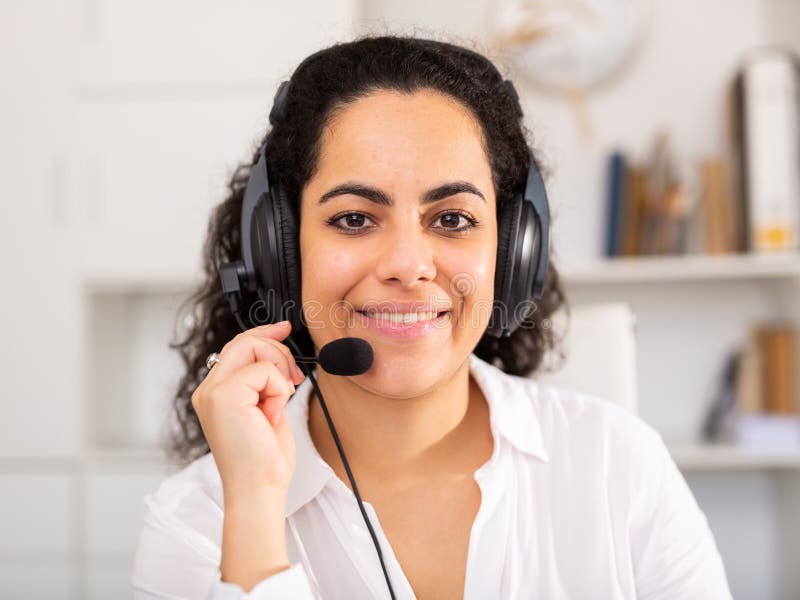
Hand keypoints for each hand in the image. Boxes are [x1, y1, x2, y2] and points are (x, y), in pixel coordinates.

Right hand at [191, 321, 305, 496]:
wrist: (259, 489)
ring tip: (280, 401)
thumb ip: (263, 380)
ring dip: (279, 370)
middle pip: (244, 341)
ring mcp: (213, 392)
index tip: (285, 328)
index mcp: (215, 393)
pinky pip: (263, 370)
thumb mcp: (266, 408)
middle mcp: (208, 390)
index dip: (264, 333)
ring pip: (252, 348)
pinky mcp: (224, 396)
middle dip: (278, 351)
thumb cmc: (265, 459)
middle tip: (293, 379)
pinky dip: (278, 389)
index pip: (237, 347)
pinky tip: (272, 414)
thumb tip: (276, 349)